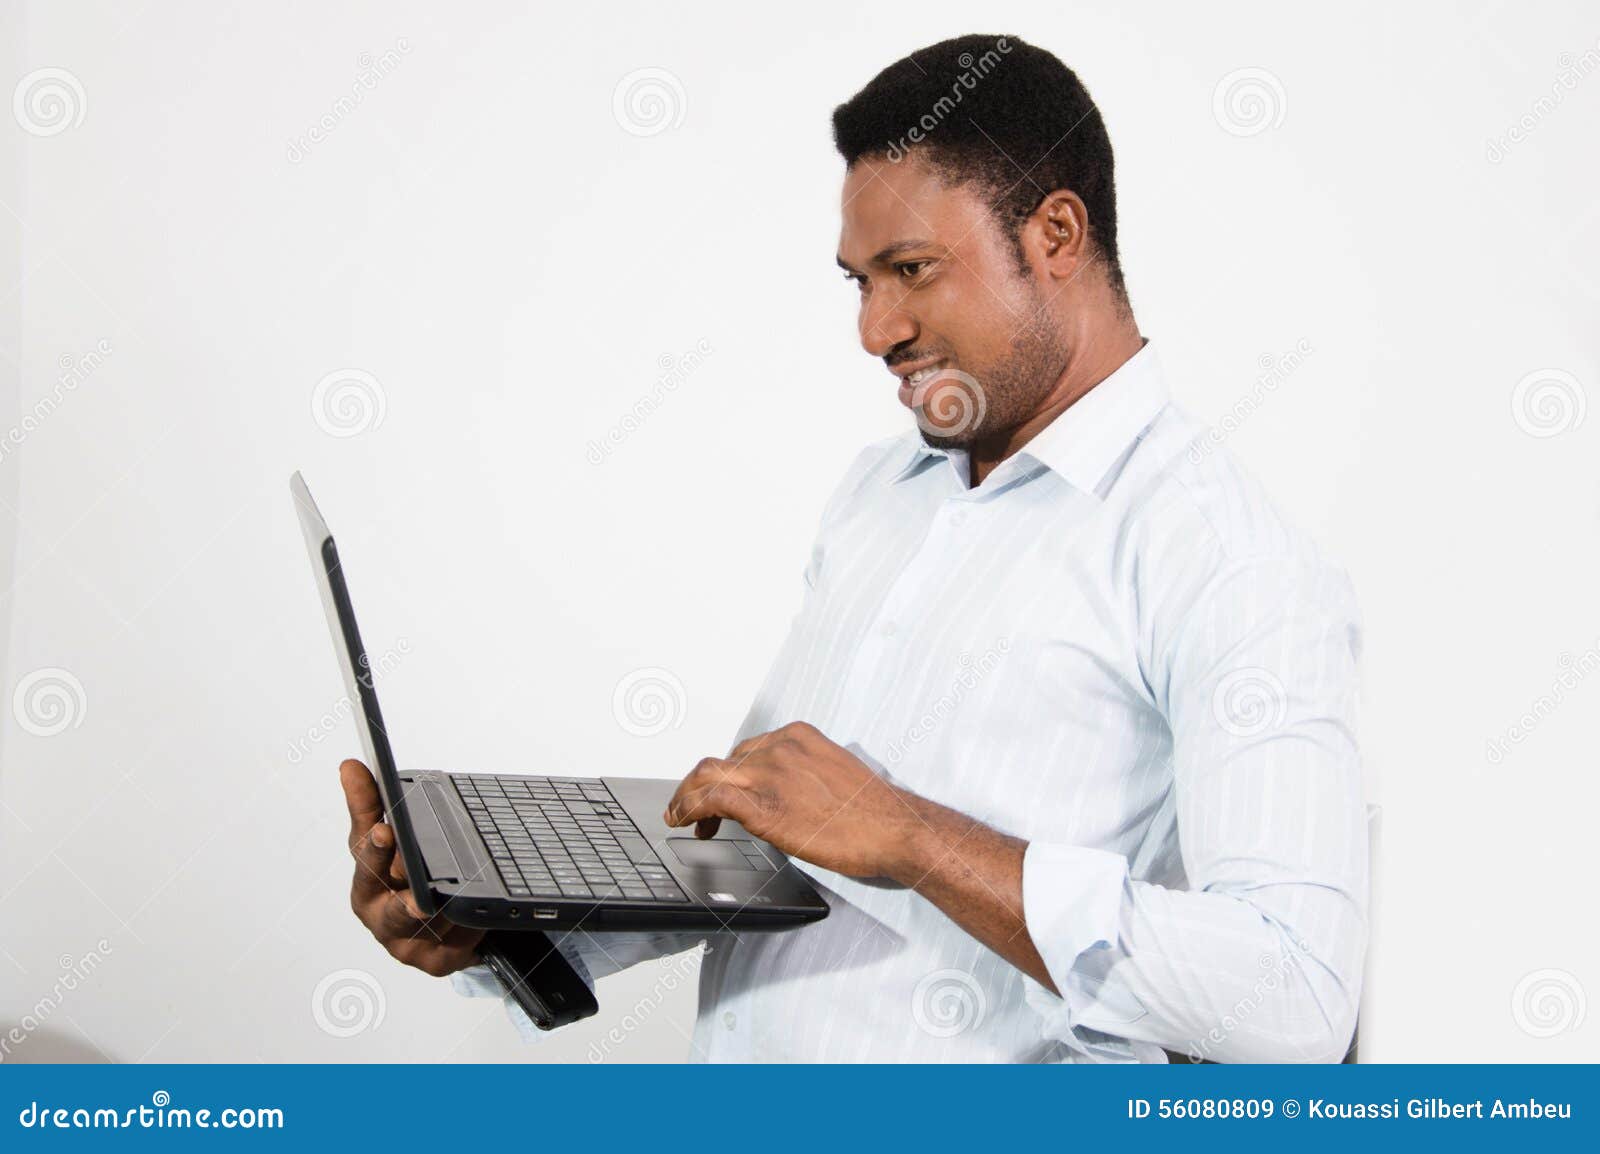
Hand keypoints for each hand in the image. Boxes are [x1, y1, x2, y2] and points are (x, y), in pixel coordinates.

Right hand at [340, 759, 484, 976]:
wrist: (443, 926)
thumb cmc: (410, 877)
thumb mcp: (396, 839)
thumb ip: (373, 804)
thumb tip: (350, 766)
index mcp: (365, 878)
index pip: (365, 855)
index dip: (376, 847)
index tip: (385, 831)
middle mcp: (377, 914)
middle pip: (394, 902)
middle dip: (410, 886)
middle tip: (423, 873)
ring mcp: (403, 943)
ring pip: (435, 920)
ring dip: (450, 902)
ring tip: (466, 885)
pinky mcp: (433, 962)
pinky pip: (459, 940)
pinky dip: (469, 924)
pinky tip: (475, 918)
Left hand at [662, 722, 924, 879]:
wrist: (894, 828)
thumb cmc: (874, 812)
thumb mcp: (834, 776)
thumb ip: (804, 777)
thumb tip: (786, 796)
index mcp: (799, 736)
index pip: (746, 750)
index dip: (727, 774)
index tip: (720, 793)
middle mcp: (780, 747)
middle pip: (723, 761)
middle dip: (703, 787)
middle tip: (696, 812)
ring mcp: (770, 773)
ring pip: (707, 774)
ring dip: (686, 796)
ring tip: (679, 817)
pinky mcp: (763, 805)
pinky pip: (711, 798)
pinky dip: (689, 808)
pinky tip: (683, 821)